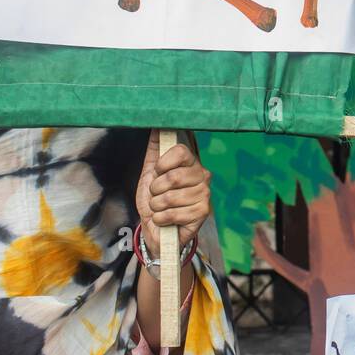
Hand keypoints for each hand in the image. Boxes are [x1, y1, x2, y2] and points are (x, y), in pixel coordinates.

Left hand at [136, 130, 210, 260]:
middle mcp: (202, 176)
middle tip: (157, 195)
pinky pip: (173, 213)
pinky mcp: (203, 213)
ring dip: (157, 206)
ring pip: (171, 197)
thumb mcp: (150, 173)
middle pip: (174, 176)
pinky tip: (165, 219)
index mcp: (191, 163)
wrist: (156, 229)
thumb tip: (156, 125)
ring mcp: (204, 194)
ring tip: (160, 208)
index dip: (164, 162)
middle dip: (156, 190)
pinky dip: (161, 218)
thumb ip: (154, 149)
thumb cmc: (155, 200)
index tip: (157, 172)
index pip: (181, 151)